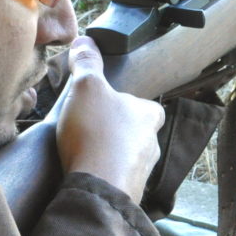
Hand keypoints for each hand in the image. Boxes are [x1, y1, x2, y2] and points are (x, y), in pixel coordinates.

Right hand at [54, 36, 164, 200]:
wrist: (98, 188)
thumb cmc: (97, 133)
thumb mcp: (87, 88)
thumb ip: (86, 64)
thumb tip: (84, 40)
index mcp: (150, 116)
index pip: (147, 106)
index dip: (127, 104)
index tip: (107, 105)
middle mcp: (153, 144)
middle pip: (136, 133)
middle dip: (116, 132)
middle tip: (89, 129)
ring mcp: (142, 172)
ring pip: (127, 158)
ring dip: (109, 156)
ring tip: (82, 153)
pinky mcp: (127, 194)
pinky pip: (116, 180)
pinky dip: (102, 176)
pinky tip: (84, 175)